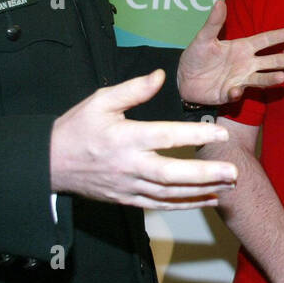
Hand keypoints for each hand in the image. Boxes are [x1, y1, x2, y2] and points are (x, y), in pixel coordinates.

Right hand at [50, 70, 237, 208]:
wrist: (50, 164)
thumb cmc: (77, 128)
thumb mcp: (101, 101)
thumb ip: (133, 90)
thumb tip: (160, 76)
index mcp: (125, 137)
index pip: (165, 136)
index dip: (194, 134)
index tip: (219, 133)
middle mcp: (129, 166)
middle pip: (172, 174)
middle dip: (205, 174)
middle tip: (233, 171)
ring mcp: (128, 186)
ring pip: (169, 194)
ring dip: (201, 192)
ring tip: (228, 186)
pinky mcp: (127, 200)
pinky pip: (160, 206)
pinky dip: (185, 205)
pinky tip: (206, 199)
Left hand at [177, 0, 283, 104]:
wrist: (184, 79)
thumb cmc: (196, 56)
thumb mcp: (203, 38)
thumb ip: (213, 23)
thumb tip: (220, 2)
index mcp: (243, 47)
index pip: (267, 40)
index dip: (283, 35)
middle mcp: (247, 63)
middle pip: (274, 61)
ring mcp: (241, 79)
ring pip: (262, 78)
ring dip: (272, 79)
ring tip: (283, 78)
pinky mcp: (230, 93)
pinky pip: (237, 93)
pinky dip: (237, 93)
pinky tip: (235, 91)